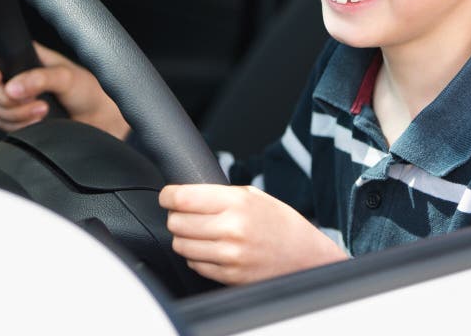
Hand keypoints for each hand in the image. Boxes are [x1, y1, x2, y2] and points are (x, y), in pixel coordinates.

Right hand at [0, 40, 129, 138]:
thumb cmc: (89, 90)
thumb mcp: (67, 77)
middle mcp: (17, 76)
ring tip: (45, 110)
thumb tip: (12, 87)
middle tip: (34, 100)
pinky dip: (21, 125)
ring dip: (18, 114)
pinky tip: (41, 121)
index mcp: (26, 57)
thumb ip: (41, 78)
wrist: (99, 119)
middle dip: (6, 97)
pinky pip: (4, 125)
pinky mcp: (18, 119)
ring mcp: (16, 99)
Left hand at [160, 183, 347, 284]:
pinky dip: (196, 256)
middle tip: (186, 213)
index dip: (168, 195)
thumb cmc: (278, 221)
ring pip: (181, 245)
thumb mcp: (253, 195)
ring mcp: (229, 254)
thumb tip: (186, 195)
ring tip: (200, 232)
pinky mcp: (228, 275)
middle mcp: (231, 228)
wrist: (303, 254)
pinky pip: (194, 265)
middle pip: (176, 222)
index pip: (183, 198)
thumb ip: (220, 194)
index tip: (167, 195)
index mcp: (237, 202)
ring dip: (184, 237)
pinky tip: (211, 248)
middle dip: (176, 216)